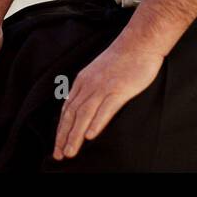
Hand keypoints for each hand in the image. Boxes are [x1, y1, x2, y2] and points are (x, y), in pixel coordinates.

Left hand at [53, 42, 163, 160]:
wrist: (139, 41)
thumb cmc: (123, 58)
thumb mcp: (99, 72)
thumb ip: (90, 89)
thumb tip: (83, 108)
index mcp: (83, 81)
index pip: (67, 109)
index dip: (61, 129)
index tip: (57, 146)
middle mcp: (89, 85)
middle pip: (72, 114)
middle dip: (63, 136)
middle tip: (59, 155)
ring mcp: (103, 87)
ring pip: (84, 114)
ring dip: (75, 135)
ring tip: (70, 152)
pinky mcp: (119, 88)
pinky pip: (106, 108)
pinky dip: (96, 122)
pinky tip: (91, 135)